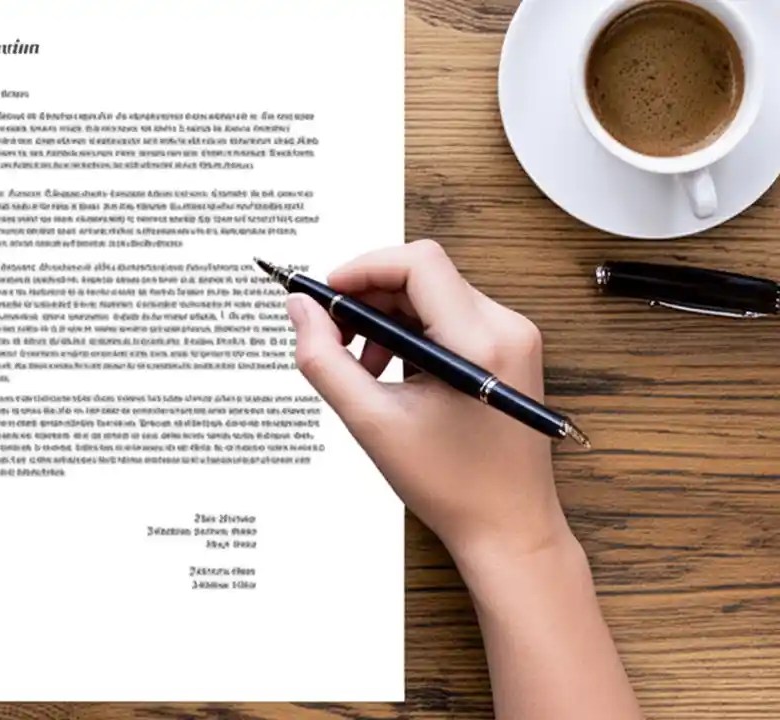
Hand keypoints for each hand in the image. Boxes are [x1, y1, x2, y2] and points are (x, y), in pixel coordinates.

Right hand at [287, 240, 570, 568]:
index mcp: (479, 342)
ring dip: (388, 321)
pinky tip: (392, 375)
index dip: (363, 268)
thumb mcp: (372, 422)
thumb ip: (325, 360)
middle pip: (423, 276)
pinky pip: (451, 319)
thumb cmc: (451, 485)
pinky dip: (412, 336)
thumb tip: (300, 311)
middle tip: (332, 336)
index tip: (326, 295)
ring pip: (433, 297)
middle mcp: (506, 329)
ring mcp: (514, 339)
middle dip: (369, 299)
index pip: (418, 263)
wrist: (508, 528)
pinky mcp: (510, 352)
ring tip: (362, 368)